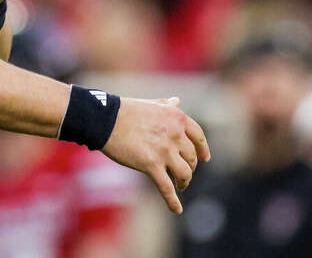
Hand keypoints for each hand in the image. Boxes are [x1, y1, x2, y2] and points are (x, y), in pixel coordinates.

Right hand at [102, 96, 209, 214]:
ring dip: (184, 182)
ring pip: (184, 173)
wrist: (105, 120)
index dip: (203, 149)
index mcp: (177, 117)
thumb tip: (177, 101)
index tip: (205, 158)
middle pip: (191, 157)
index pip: (198, 136)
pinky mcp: (152, 166)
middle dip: (190, 167)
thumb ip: (166, 105)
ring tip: (180, 186)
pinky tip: (176, 210)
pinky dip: (173, 201)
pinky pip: (167, 188)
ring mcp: (165, 151)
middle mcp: (175, 134)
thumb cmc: (124, 110)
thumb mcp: (150, 104)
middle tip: (183, 174)